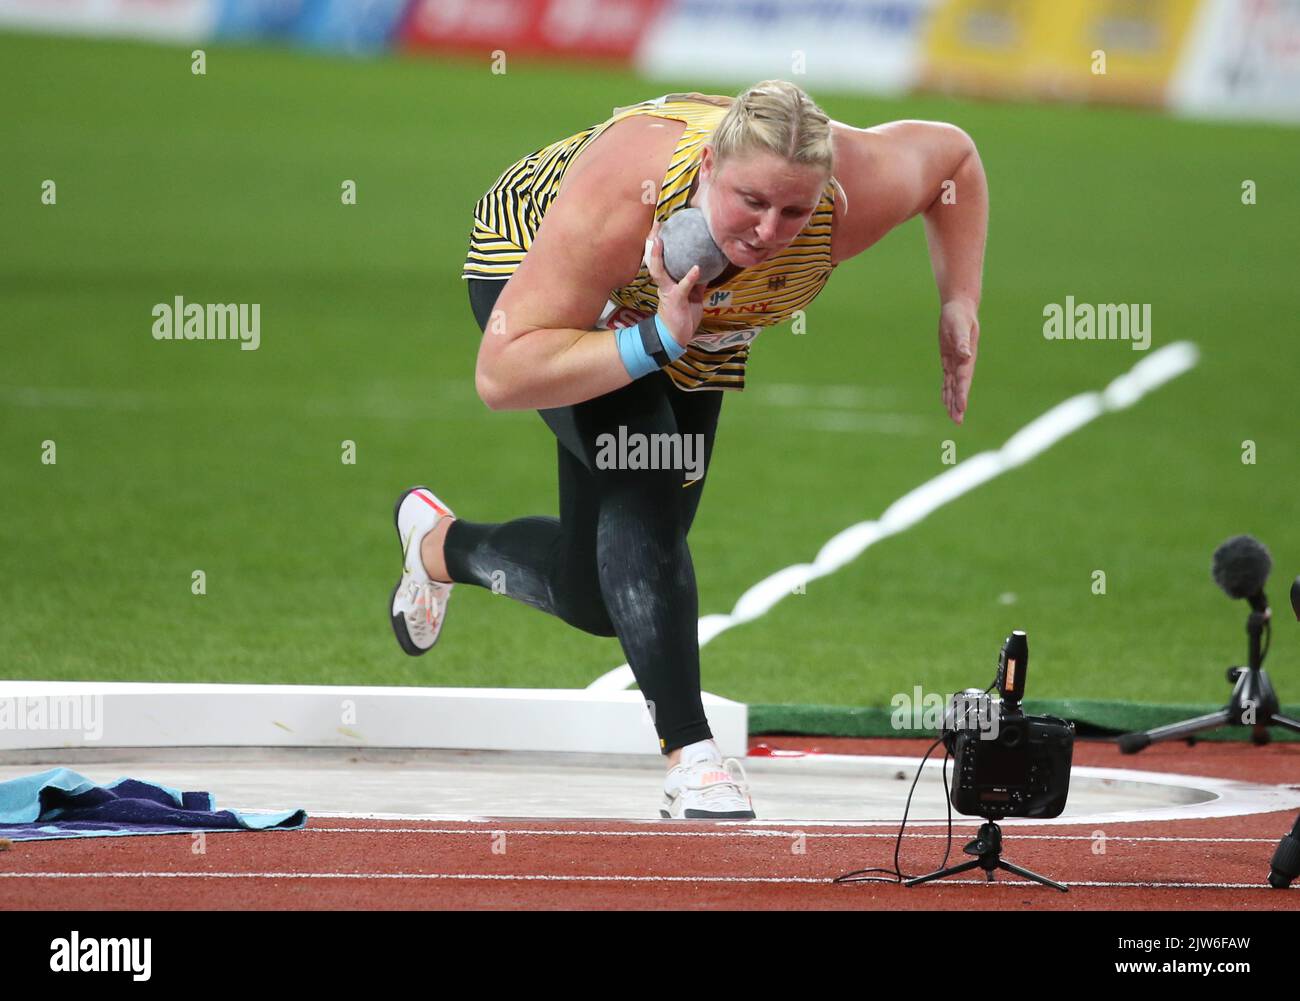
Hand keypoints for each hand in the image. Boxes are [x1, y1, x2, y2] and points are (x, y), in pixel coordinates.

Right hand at [644, 219, 706, 348]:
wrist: (676, 337)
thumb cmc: (683, 316)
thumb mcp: (692, 295)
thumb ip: (696, 281)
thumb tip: (705, 267)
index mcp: (666, 281)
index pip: (660, 258)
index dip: (657, 241)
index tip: (660, 224)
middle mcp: (663, 284)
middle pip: (653, 259)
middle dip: (652, 241)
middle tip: (656, 223)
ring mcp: (667, 291)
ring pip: (658, 270)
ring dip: (657, 255)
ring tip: (660, 239)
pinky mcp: (676, 300)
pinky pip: (682, 286)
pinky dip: (690, 277)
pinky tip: (697, 268)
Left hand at [939, 299, 979, 423]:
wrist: (959, 309)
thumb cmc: (959, 316)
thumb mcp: (959, 326)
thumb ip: (962, 341)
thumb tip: (965, 354)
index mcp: (966, 358)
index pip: (963, 380)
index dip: (962, 394)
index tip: (961, 408)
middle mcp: (962, 364)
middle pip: (960, 388)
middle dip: (958, 405)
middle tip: (957, 421)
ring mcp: (955, 363)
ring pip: (953, 387)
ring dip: (953, 402)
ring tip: (954, 418)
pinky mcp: (948, 361)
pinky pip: (947, 380)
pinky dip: (947, 391)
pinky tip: (946, 402)